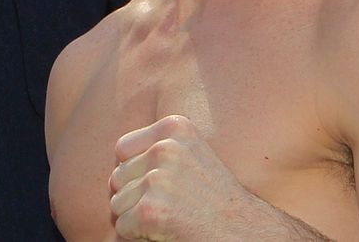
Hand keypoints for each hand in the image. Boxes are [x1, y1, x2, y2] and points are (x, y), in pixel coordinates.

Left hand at [109, 115, 256, 240]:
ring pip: (116, 203)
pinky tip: (167, 231)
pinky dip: (138, 235)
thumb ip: (156, 148)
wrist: (246, 232)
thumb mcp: (192, 155)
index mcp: (175, 127)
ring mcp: (159, 179)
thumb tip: (112, 166)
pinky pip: (122, 226)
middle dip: (133, 197)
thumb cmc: (215, 200)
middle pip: (116, 177)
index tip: (162, 186)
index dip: (134, 173)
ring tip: (170, 217)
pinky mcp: (152, 210)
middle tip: (169, 207)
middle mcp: (166, 148)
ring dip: (136, 217)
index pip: (122, 149)